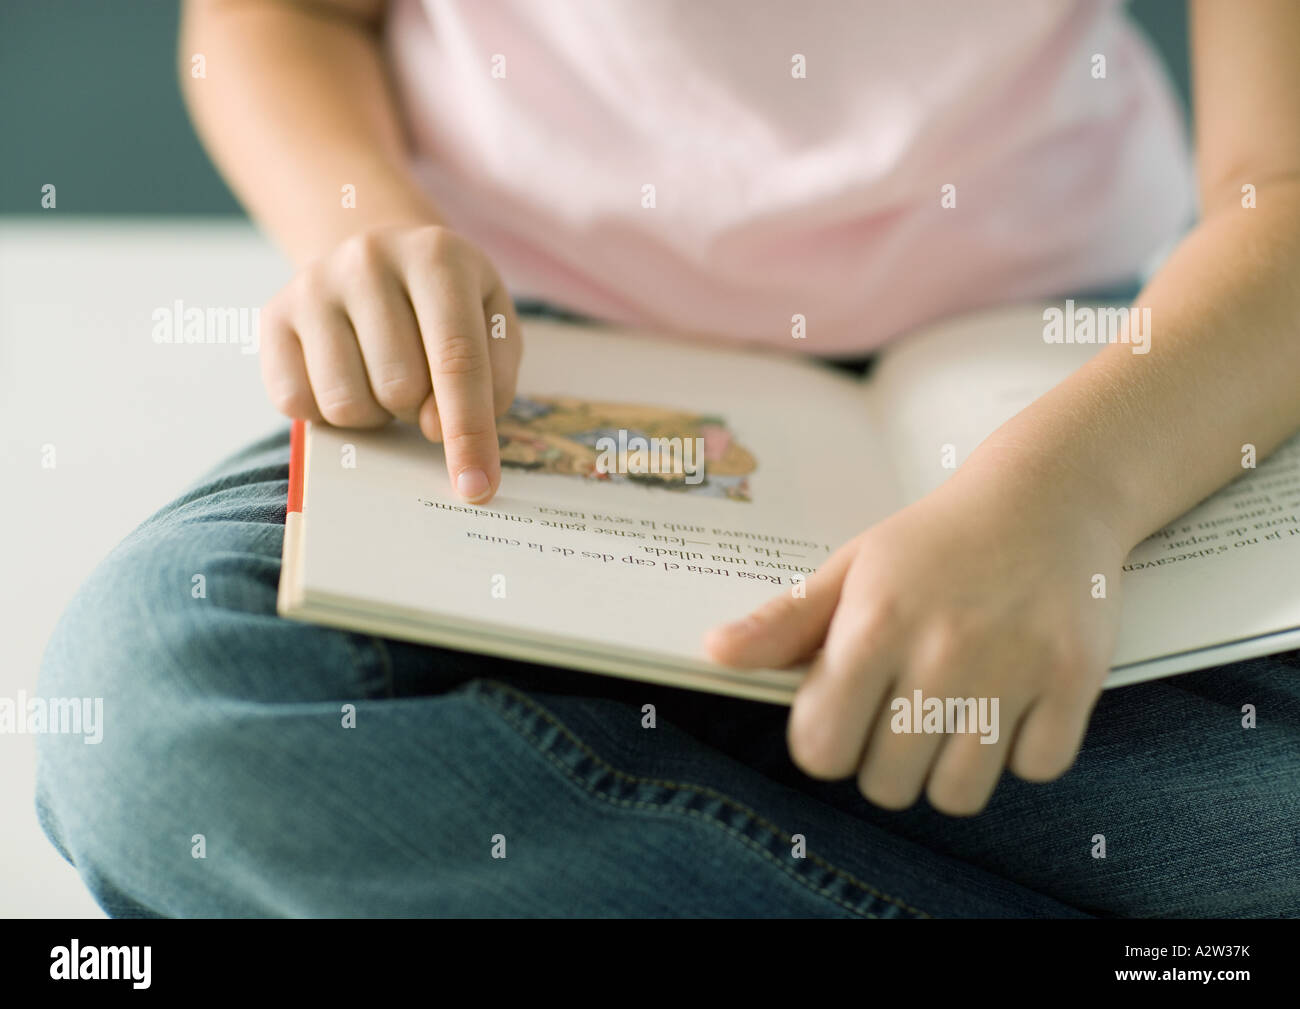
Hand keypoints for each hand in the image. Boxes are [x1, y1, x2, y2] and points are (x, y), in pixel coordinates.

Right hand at [261, 224, 520, 502]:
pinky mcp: (273, 316)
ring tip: (384, 380)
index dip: (469, 431)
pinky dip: (328, 414)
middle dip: (418, 411)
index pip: (457, 359)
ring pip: (345, 402)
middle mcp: (369, 260)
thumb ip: (491, 379)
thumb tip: (440, 430)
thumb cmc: (446, 307)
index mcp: (438, 256)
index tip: (477, 488)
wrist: (379, 261)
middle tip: (421, 389)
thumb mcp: (492, 326)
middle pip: (399, 386)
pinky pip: (296, 403)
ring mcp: (314, 285)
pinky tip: (347, 379)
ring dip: (375, 414)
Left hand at [705, 464, 1125, 815]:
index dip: (826, 744)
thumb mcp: (851, 567)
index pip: (822, 750)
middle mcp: (941, 652)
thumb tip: (717, 653)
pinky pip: (1036, 770)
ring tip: (956, 717)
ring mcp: (1014, 669)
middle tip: (904, 715)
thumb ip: (784, 622)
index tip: (844, 717)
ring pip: (959, 794)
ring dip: (951, 769)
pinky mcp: (1075, 679)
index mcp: (874, 625)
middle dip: (886, 762)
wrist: (1047, 496)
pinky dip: (1023, 752)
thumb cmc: (937, 540)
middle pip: (888, 785)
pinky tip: (1014, 704)